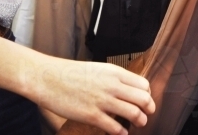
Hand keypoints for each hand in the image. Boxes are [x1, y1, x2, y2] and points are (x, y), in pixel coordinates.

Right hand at [35, 59, 154, 134]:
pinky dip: (122, 131)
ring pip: (134, 113)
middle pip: (143, 99)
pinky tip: (122, 132)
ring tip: (138, 123)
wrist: (49, 78)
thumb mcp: (98, 69)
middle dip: (148, 109)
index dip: (147, 95)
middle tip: (146, 114)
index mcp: (115, 72)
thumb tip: (128, 89)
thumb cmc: (71, 74)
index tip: (145, 101)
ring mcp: (102, 101)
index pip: (143, 85)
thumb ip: (114, 79)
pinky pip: (115, 127)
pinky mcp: (92, 115)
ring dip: (139, 121)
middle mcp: (112, 85)